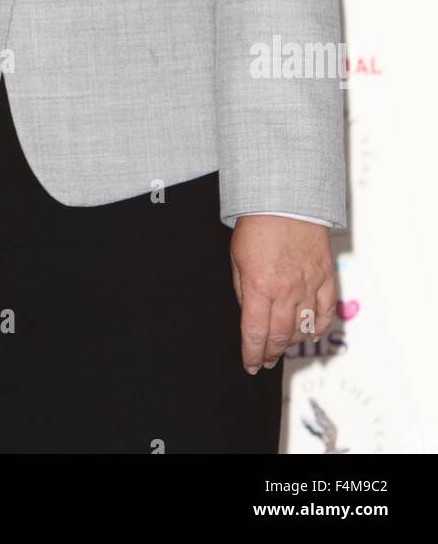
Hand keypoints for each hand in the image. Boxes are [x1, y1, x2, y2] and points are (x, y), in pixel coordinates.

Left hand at [230, 216, 335, 373]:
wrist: (286, 199)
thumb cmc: (257, 225)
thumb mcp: (237, 258)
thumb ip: (243, 290)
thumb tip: (249, 315)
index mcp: (260, 286)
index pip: (256, 333)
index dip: (252, 354)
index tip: (250, 365)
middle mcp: (286, 290)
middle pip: (279, 336)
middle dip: (270, 353)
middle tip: (265, 360)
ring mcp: (309, 285)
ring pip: (303, 328)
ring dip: (291, 343)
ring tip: (282, 347)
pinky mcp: (326, 277)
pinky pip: (325, 312)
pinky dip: (318, 327)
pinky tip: (309, 333)